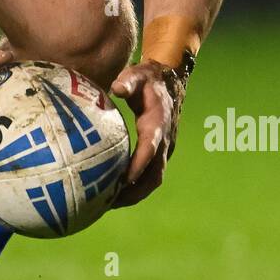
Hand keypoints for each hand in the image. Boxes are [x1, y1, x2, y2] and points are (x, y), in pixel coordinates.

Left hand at [110, 60, 186, 207]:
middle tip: (110, 202)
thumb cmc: (147, 79)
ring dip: (135, 194)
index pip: (150, 148)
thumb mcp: (137, 75)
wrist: (169, 82)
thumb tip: (117, 88)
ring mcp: (165, 149)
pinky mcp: (160, 152)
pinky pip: (150, 175)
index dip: (139, 165)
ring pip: (153, 179)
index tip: (124, 180)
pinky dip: (136, 187)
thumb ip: (128, 82)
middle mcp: (164, 141)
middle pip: (154, 174)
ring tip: (109, 204)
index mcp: (157, 124)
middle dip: (135, 191)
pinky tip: (115, 192)